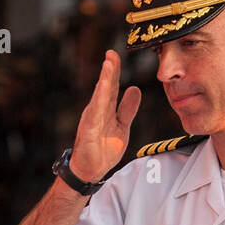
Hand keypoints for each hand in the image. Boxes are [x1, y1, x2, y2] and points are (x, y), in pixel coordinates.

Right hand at [68, 50, 141, 184]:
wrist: (90, 171)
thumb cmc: (103, 149)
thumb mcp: (122, 126)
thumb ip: (128, 108)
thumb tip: (135, 88)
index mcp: (105, 109)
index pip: (111, 87)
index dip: (114, 71)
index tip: (115, 54)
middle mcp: (97, 111)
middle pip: (104, 87)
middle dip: (109, 70)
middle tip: (111, 53)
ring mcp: (92, 120)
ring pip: (99, 96)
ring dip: (104, 79)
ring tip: (108, 64)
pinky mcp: (89, 131)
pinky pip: (95, 112)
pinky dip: (99, 98)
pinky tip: (103, 86)